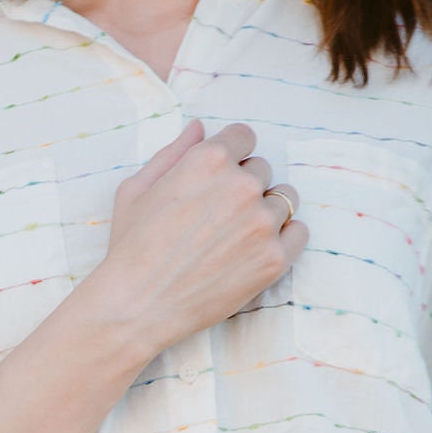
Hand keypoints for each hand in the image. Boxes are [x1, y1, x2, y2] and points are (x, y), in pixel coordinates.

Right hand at [86, 120, 308, 358]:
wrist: (139, 305)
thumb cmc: (131, 247)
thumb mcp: (137, 188)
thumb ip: (173, 152)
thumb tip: (199, 127)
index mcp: (209, 160)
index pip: (244, 137)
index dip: (233, 156)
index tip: (223, 177)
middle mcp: (242, 186)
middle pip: (263, 171)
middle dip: (245, 187)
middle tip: (220, 217)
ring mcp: (261, 223)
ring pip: (285, 200)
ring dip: (267, 212)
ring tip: (239, 236)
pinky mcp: (274, 259)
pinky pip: (300, 233)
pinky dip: (286, 238)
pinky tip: (260, 248)